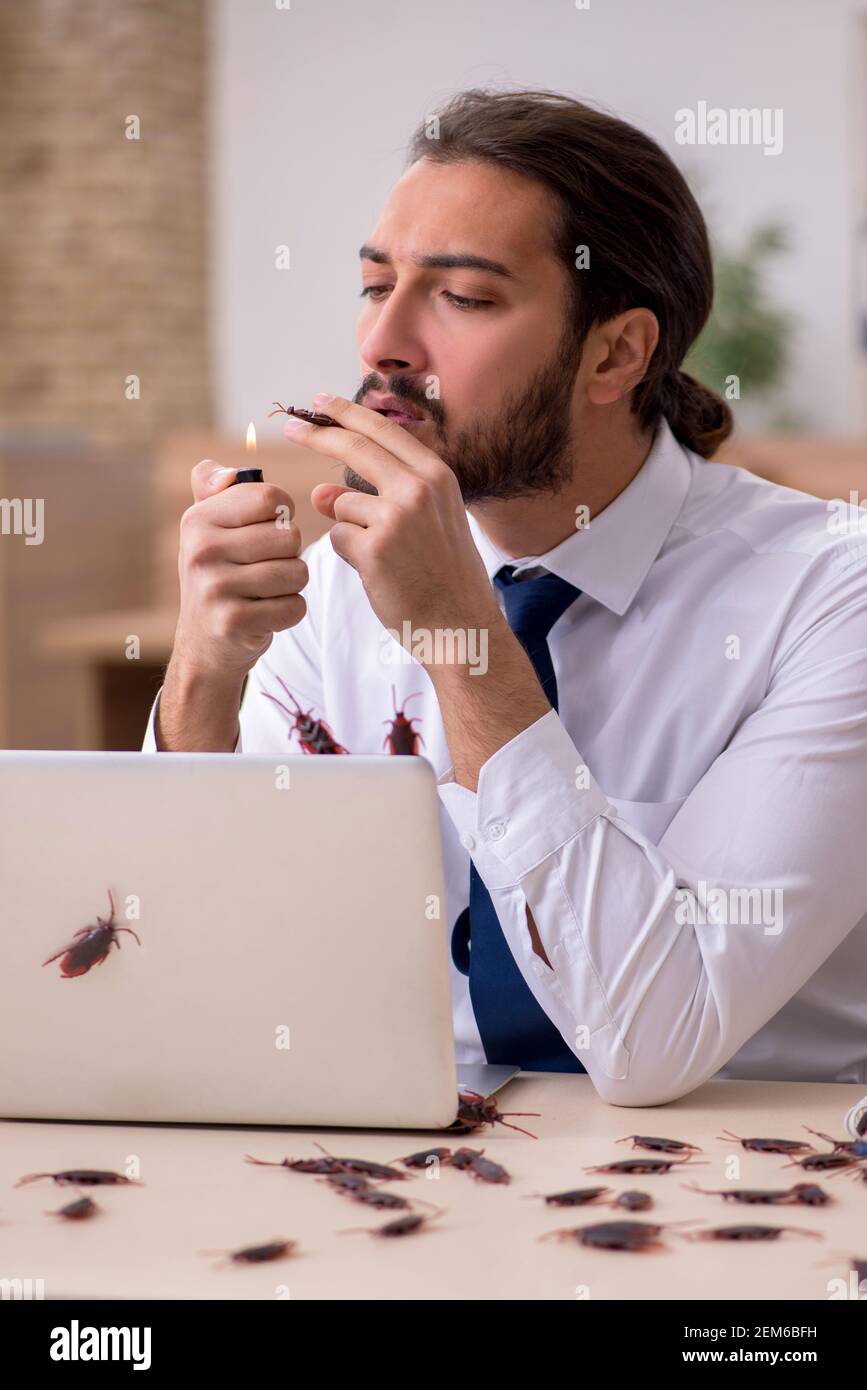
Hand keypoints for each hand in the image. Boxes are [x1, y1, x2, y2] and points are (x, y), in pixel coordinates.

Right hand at [173, 458, 308, 681]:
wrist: (204, 644)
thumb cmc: (219, 575)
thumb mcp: (207, 528)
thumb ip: (212, 487)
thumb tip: (227, 474)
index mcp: (198, 520)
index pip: (270, 498)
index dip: (282, 515)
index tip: (266, 531)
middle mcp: (201, 550)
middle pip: (288, 536)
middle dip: (289, 554)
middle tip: (263, 568)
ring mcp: (214, 588)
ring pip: (296, 572)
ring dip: (291, 585)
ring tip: (265, 592)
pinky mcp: (232, 622)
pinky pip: (294, 606)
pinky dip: (290, 612)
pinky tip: (266, 614)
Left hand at [285, 394, 501, 644]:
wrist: (460, 624)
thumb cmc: (443, 575)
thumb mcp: (424, 525)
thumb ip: (377, 500)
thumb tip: (321, 492)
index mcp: (436, 476)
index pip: (383, 431)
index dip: (348, 413)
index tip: (321, 402)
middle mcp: (418, 488)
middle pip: (354, 447)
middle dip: (317, 433)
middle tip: (290, 425)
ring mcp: (396, 516)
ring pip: (341, 504)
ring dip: (350, 528)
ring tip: (386, 558)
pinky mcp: (374, 547)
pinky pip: (338, 537)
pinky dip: (350, 554)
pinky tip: (380, 572)